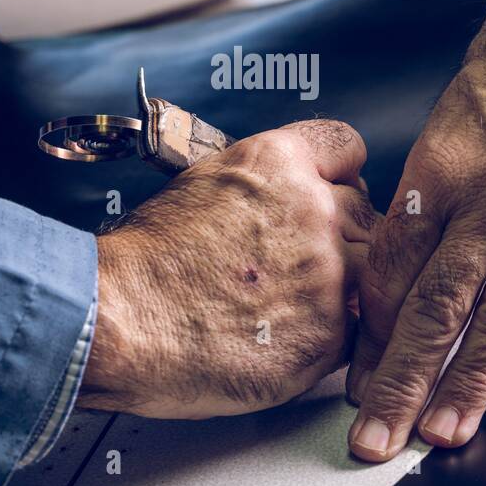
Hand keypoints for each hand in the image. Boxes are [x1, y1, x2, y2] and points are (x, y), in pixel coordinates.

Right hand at [81, 120, 377, 416]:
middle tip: (298, 266)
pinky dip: (327, 337)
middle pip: (364, 213)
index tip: (333, 192)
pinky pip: (353, 330)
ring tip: (286, 307)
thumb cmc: (144, 262)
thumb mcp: (201, 185)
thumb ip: (260, 185)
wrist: (118, 319)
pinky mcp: (328, 333)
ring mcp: (326, 272)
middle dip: (340, 237)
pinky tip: (282, 338)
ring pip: (367, 273)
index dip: (338, 174)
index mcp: (278, 163)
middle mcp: (312, 209)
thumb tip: (280, 194)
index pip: (346, 147)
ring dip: (341, 289)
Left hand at [347, 0, 485, 460]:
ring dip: (469, 383)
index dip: (368, 333)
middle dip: (400, 381)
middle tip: (372, 437)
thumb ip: (432, 199)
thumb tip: (405, 271)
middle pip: (437, 308)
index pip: (393, 271)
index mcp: (441, 168)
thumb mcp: (450, 121)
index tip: (350, 376)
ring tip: (440, 433)